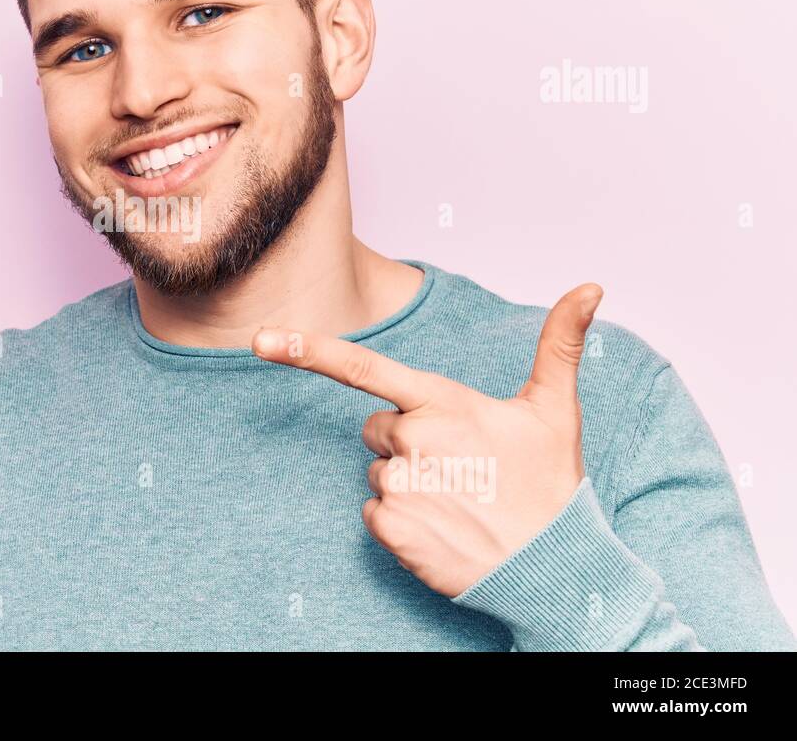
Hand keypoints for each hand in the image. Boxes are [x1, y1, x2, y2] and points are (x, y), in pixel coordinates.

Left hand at [252, 282, 602, 596]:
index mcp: (443, 403)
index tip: (262, 340)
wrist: (555, 568)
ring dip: (409, 483)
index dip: (307, 349)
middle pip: (376, 427)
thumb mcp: (554, 409)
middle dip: (407, 442)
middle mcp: (414, 440)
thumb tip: (592, 285)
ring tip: (459, 499)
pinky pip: (374, 513)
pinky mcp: (391, 529)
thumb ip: (560, 342)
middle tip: (461, 465)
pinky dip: (401, 522)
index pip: (364, 368)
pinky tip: (443, 525)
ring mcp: (400, 487)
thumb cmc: (551, 485)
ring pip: (378, 472)